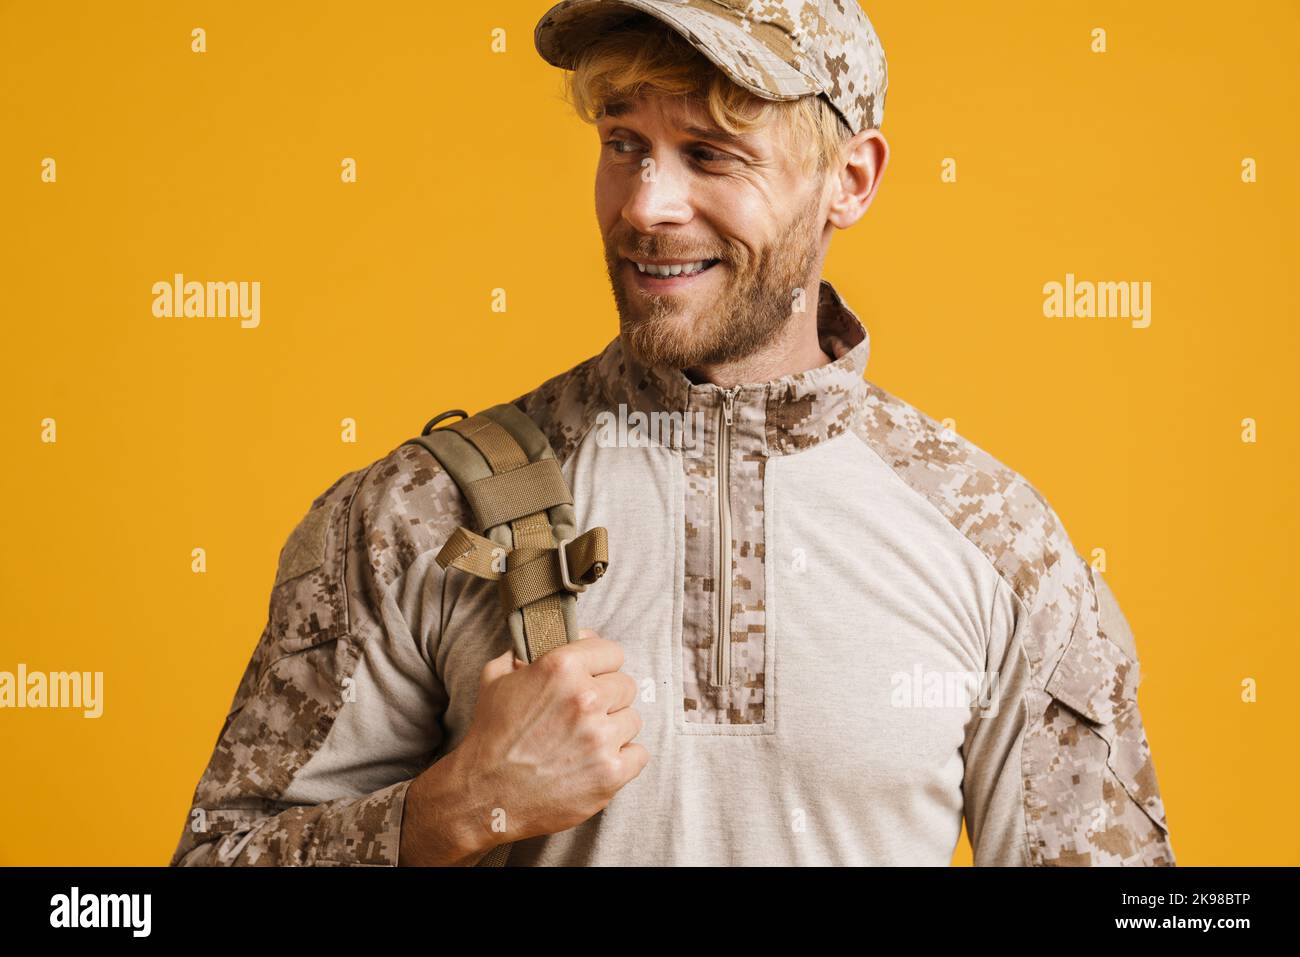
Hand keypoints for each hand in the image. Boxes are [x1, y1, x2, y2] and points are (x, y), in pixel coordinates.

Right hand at [401, 629, 646, 863]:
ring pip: (633, 719)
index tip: (594, 675)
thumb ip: (525, 651)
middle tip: (586, 713)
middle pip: (626, 686)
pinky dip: (624, 758)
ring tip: (588, 740)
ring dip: (615, 728)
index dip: (601, 664)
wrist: (485, 794)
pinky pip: (639, 754)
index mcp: (562, 668)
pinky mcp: (610, 773)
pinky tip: (599, 761)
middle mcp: (586, 699)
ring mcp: (601, 738)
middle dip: (608, 697)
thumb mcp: (496, 678)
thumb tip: (551, 636)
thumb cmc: (490, 735)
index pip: (612, 652)